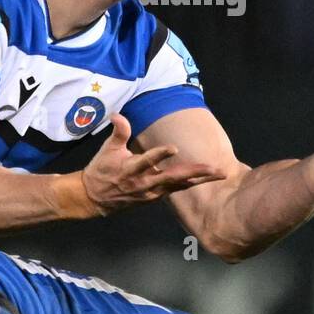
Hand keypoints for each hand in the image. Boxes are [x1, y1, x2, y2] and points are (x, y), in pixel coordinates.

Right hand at [81, 113, 226, 212]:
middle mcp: (144, 183)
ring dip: (199, 180)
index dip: (159, 154)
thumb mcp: (107, 149)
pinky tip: (206, 180)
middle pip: (172, 177)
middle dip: (194, 172)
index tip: (173, 148)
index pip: (146, 160)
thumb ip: (118, 132)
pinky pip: (176, 190)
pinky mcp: (154, 197)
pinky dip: (191, 185)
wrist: (94, 198)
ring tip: (219, 174)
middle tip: (214, 168)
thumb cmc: (102, 170)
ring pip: (179, 186)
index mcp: (131, 169)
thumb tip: (118, 115)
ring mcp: (151, 192)